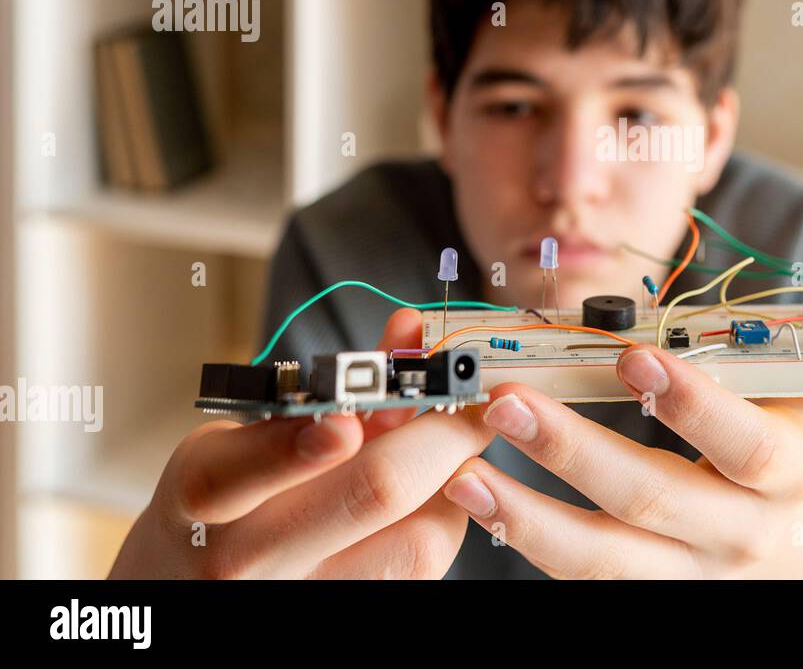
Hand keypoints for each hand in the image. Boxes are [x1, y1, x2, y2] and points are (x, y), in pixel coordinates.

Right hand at [109, 309, 493, 578]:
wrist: (183, 586)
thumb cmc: (222, 497)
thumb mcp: (244, 434)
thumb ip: (331, 388)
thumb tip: (409, 333)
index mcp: (204, 493)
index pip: (243, 470)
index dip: (306, 440)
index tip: (358, 409)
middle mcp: (246, 558)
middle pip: (371, 493)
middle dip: (440, 432)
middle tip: (473, 402)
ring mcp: (302, 597)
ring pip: (416, 538)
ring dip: (451, 481)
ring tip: (447, 451)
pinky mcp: (345, 616)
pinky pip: (423, 568)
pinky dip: (442, 519)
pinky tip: (430, 496)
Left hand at [440, 318, 802, 578]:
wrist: (792, 569)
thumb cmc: (797, 455)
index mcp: (785, 473)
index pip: (743, 445)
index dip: (695, 407)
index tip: (636, 360)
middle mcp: (734, 533)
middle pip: (654, 502)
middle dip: (577, 452)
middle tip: (507, 400)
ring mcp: (682, 576)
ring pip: (603, 562)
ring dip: (529, 516)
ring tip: (466, 467)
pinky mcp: (640, 596)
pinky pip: (576, 581)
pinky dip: (521, 541)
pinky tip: (471, 497)